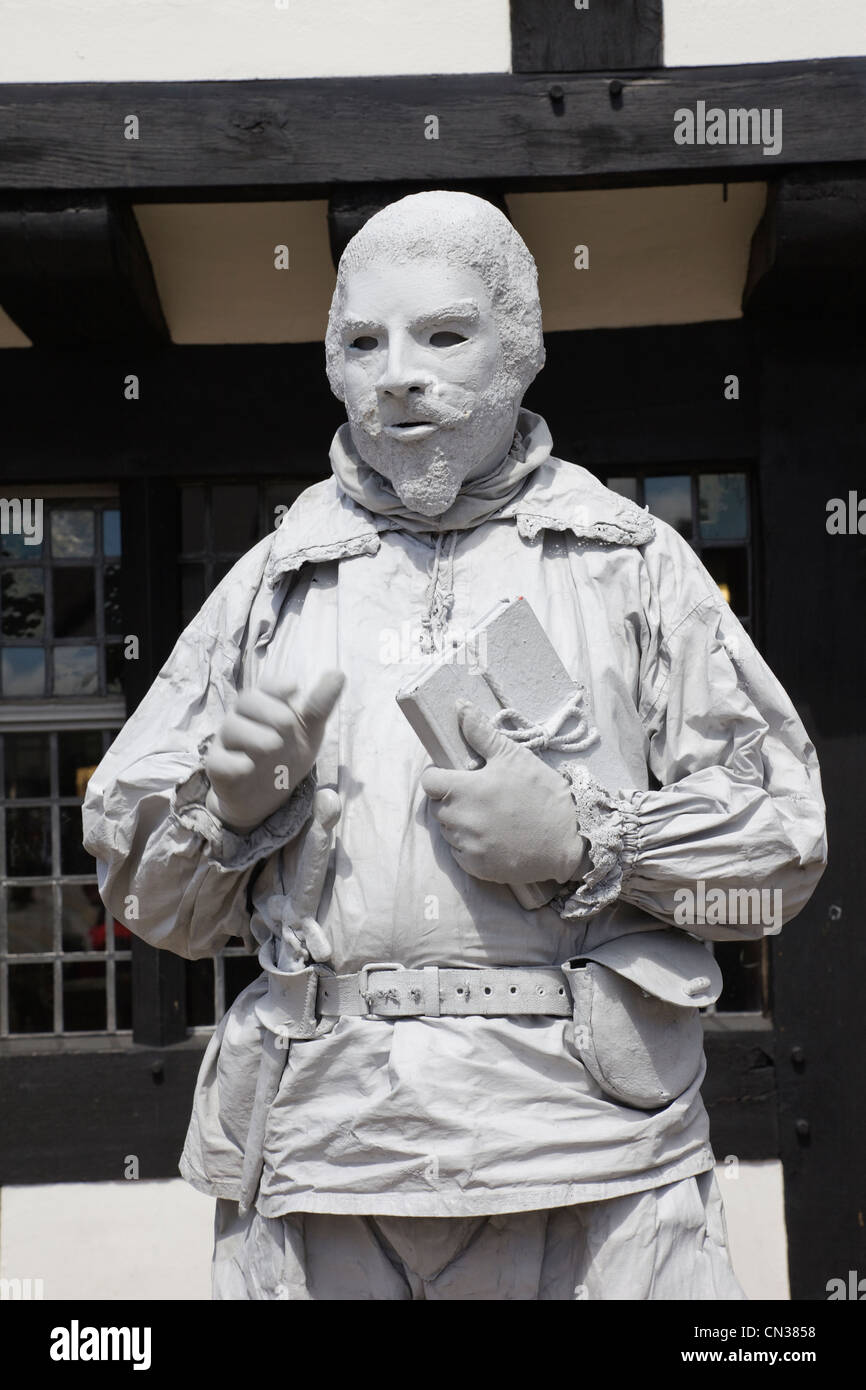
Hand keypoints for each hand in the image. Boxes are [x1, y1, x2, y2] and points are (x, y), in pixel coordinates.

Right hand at [204, 671, 344, 833]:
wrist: (266, 795)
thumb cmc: (286, 753)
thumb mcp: (308, 730)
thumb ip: (320, 705)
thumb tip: (339, 673)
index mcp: (264, 704)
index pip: (266, 686)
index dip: (277, 685)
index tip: (294, 688)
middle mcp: (242, 718)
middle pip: (246, 701)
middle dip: (268, 710)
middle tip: (288, 724)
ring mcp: (227, 743)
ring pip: (231, 728)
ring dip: (254, 735)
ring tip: (274, 745)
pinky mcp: (218, 768)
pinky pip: (218, 762)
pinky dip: (233, 763)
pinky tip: (248, 767)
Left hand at [421, 701, 588, 885]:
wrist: (571, 840)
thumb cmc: (543, 795)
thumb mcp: (515, 758)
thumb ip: (482, 734)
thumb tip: (460, 707)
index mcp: (465, 790)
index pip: (429, 781)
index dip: (439, 775)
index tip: (455, 776)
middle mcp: (460, 820)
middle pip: (438, 806)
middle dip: (452, 799)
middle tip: (479, 795)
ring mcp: (467, 846)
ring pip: (448, 830)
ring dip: (461, 822)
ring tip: (490, 816)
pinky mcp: (476, 868)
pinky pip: (460, 853)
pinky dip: (470, 845)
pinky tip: (493, 836)